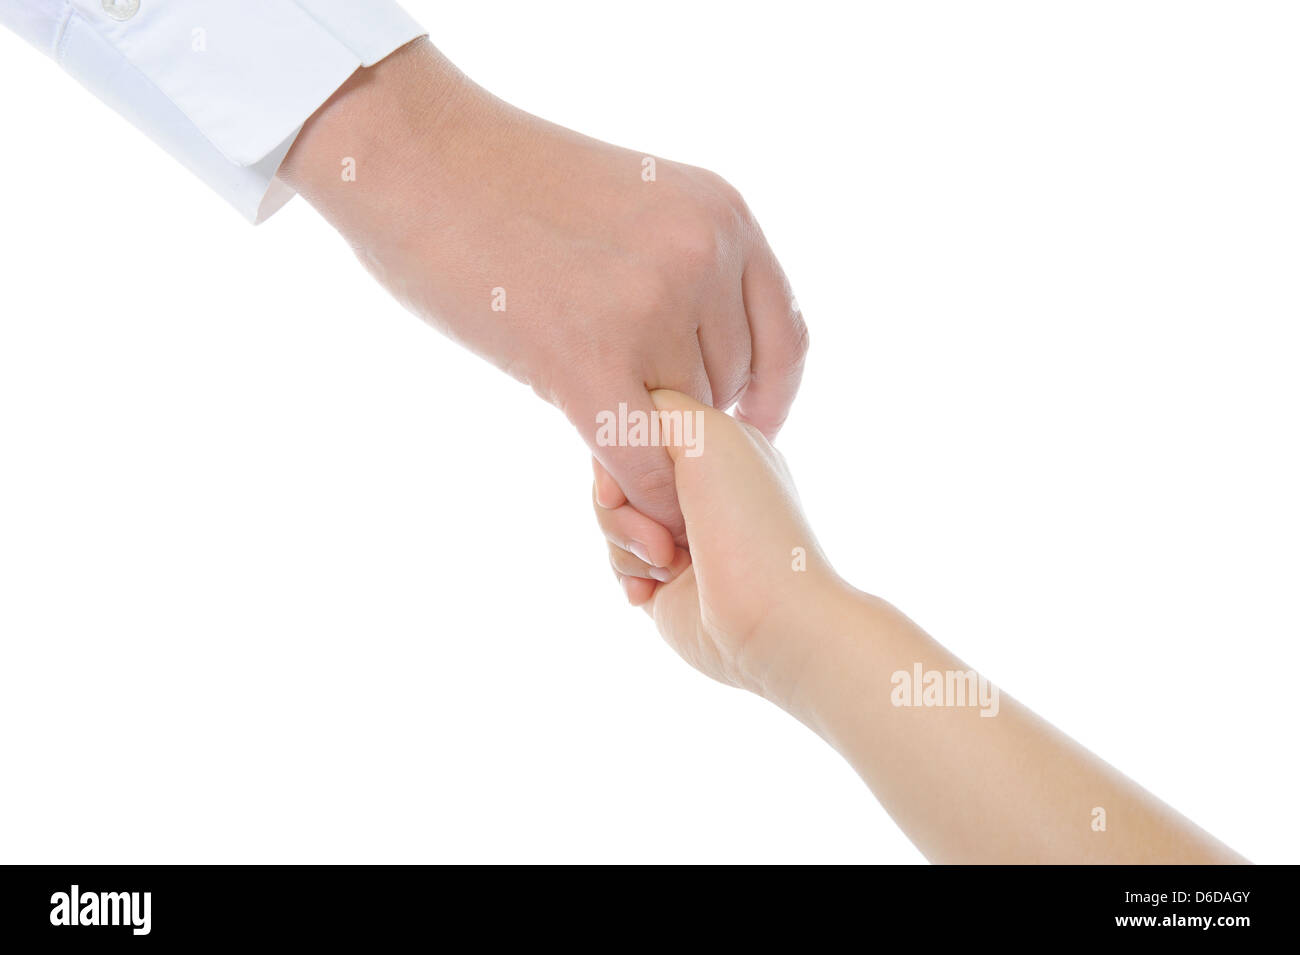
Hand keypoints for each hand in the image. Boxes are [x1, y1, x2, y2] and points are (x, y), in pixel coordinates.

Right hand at [279, 39, 808, 541]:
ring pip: (682, 427)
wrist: (411, 152)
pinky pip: (641, 458)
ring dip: (647, 442)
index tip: (744, 430)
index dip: (768, 400)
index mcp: (724, 214)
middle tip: (625, 414)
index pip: (784, 340)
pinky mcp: (584, 358)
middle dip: (685, 415)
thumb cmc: (506, 181)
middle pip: (728, 388)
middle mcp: (703, 254)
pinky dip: (639, 494)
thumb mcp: (635, 204)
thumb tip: (704, 379)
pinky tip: (613, 493)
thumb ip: (686, 274)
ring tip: (585, 406)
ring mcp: (649, 305)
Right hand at [592, 390, 847, 704]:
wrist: (772, 622)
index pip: (642, 422)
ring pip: (611, 519)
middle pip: (619, 472)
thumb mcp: (706, 436)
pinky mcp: (664, 581)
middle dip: (625, 503)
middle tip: (663, 535)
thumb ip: (654, 409)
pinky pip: (617, 562)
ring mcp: (680, 535)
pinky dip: (628, 575)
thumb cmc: (749, 527)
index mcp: (717, 447)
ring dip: (626, 543)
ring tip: (667, 565)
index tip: (627, 474)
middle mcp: (699, 488)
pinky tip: (656, 590)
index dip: (622, 446)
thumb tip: (619, 435)